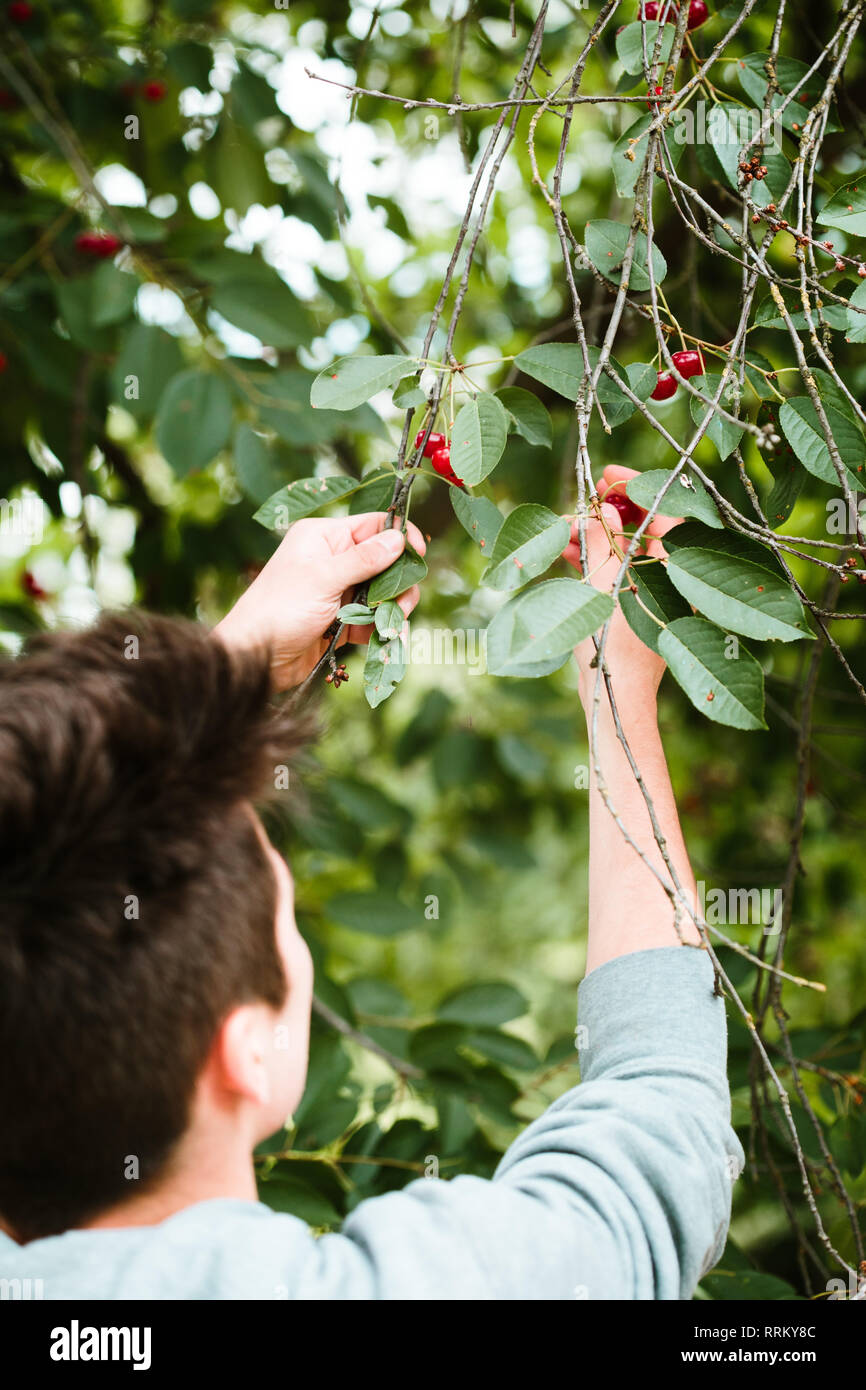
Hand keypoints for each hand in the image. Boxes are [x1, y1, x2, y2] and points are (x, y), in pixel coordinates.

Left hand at [215, 512, 426, 689]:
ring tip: (392, 626)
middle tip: (402, 602)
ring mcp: (337, 591)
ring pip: (382, 593)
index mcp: (323, 538)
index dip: (400, 537)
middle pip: (385, 562)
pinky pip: (372, 619)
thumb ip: (364, 559)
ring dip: (392, 609)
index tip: (420, 555)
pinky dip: (381, 628)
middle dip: (398, 582)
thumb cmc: (280, 609)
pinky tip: (386, 639)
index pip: (373, 525)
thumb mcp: (324, 578)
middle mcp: (332, 560)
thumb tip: (398, 538)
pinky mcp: (340, 620)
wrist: (254, 657)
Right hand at [563, 465, 681, 719]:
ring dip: (596, 537)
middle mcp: (668, 579)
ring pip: (625, 553)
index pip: (662, 512)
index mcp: (673, 569)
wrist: (614, 697)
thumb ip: (601, 542)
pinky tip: (567, 551)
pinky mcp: (633, 610)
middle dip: (610, 512)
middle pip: (642, 531)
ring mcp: (651, 595)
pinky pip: (616, 575)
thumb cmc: (613, 643)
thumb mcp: (601, 584)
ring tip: (564, 528)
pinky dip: (595, 561)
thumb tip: (602, 512)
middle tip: (586, 497)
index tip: (607, 476)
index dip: (635, 488)